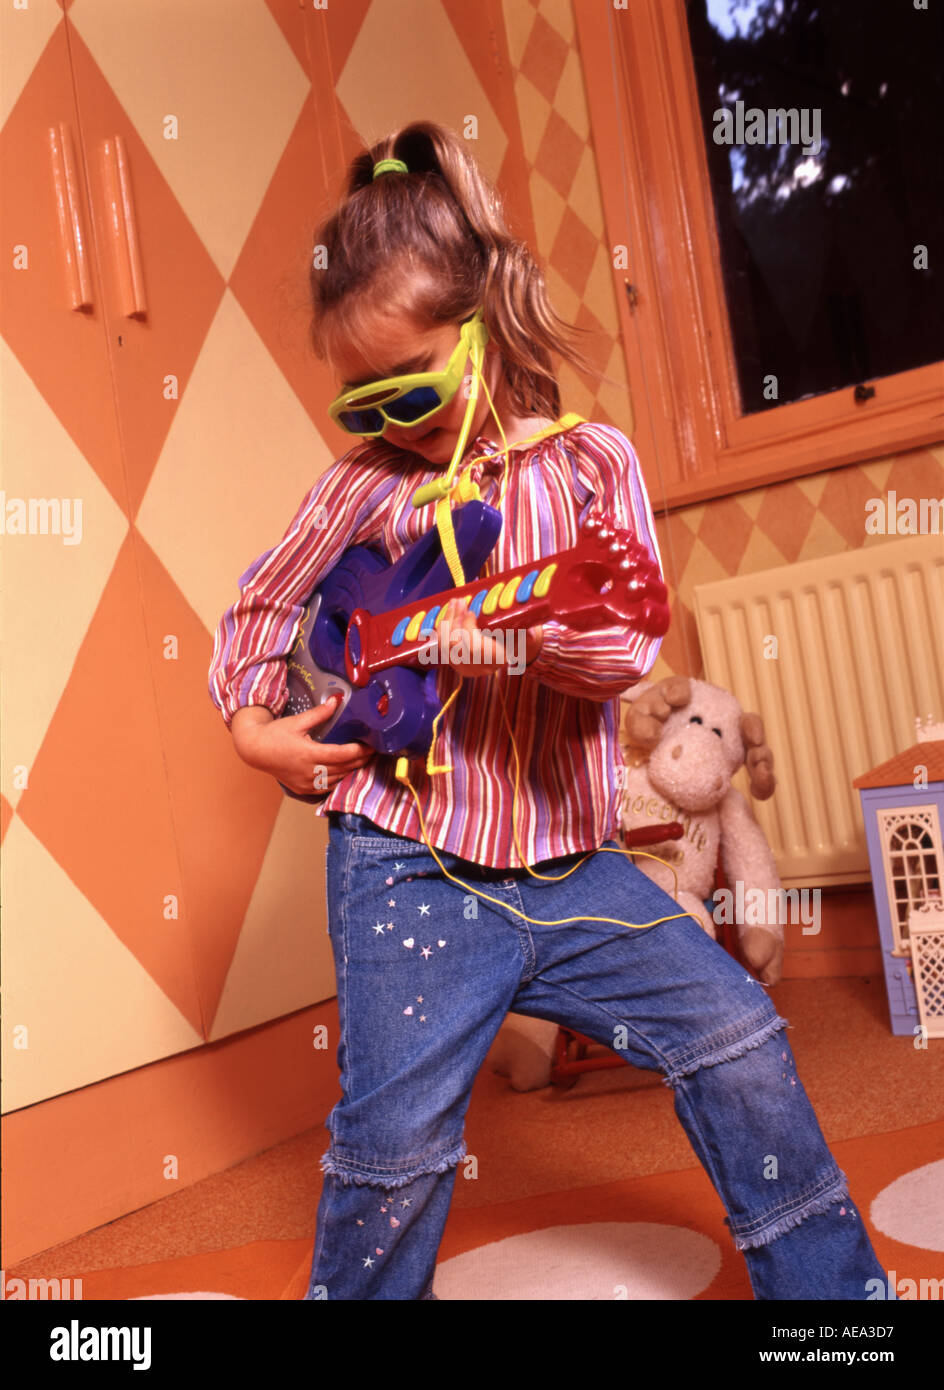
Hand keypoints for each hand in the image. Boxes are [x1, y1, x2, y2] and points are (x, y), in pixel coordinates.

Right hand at [233, 697, 372, 795]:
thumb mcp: (298, 721)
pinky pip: (328, 787)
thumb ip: (320, 713)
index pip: (343, 755)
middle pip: (344, 768)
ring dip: (352, 770)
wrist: (256, 751)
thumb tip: (337, 700)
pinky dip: (339, 779)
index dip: (360, 751)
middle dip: (361, 760)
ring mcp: (307, 783)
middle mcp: (310, 772)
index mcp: (309, 754)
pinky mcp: (303, 789)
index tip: (372, 745)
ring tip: (364, 760)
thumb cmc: (275, 734)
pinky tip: (346, 771)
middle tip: (373, 752)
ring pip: (338, 779)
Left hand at [436, 598, 542, 677]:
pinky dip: (442, 627)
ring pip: (445, 645)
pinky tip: (449, 613)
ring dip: (447, 621)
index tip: (471, 612)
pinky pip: (441, 645)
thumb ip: (526, 633)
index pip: (474, 648)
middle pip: (455, 646)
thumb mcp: (525, 633)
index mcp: (496, 660)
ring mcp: (464, 666)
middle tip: (459, 601)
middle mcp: (478, 667)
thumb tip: (528, 632)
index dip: (468, 628)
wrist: (512, 649)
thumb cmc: (519, 637)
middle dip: (454, 620)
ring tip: (454, 603)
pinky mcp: (454, 661)